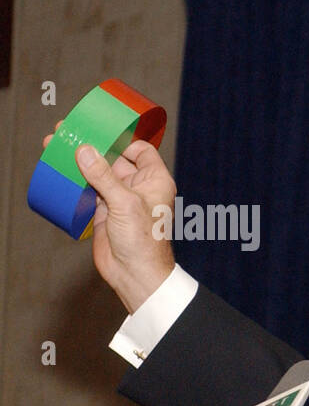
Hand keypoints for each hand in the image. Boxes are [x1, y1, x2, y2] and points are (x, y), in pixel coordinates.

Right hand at [42, 124, 176, 311]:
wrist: (135, 274)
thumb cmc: (143, 241)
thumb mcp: (125, 203)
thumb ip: (103, 176)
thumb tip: (84, 151)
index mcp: (155, 180)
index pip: (142, 150)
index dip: (122, 140)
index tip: (100, 131)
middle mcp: (140, 186)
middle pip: (114, 158)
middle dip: (93, 146)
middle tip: (68, 132)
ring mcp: (121, 198)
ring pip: (99, 173)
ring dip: (80, 161)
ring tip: (56, 146)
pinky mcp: (105, 210)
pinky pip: (89, 188)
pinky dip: (76, 178)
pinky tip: (60, 169)